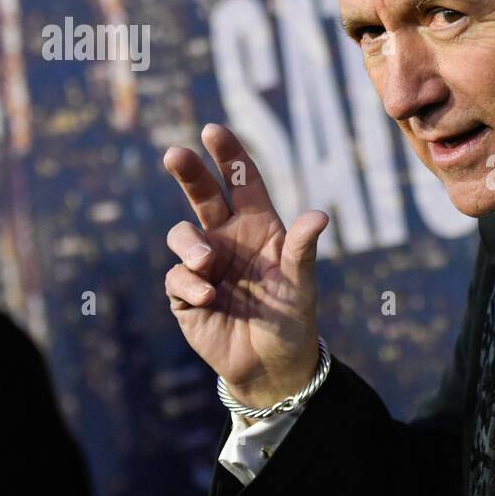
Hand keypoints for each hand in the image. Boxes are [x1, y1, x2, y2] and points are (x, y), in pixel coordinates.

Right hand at [162, 123, 329, 409]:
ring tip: (208, 263)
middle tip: (176, 154)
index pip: (241, 182)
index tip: (213, 130)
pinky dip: (189, 283)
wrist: (273, 366)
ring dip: (190, 244)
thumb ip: (303, 250)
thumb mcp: (302, 284)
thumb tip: (318, 216)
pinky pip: (177, 278)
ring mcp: (204, 265)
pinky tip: (209, 298)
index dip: (228, 154)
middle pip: (203, 195)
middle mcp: (228, 238)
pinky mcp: (186, 294)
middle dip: (189, 172)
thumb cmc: (292, 318)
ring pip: (182, 234)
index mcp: (259, 227)